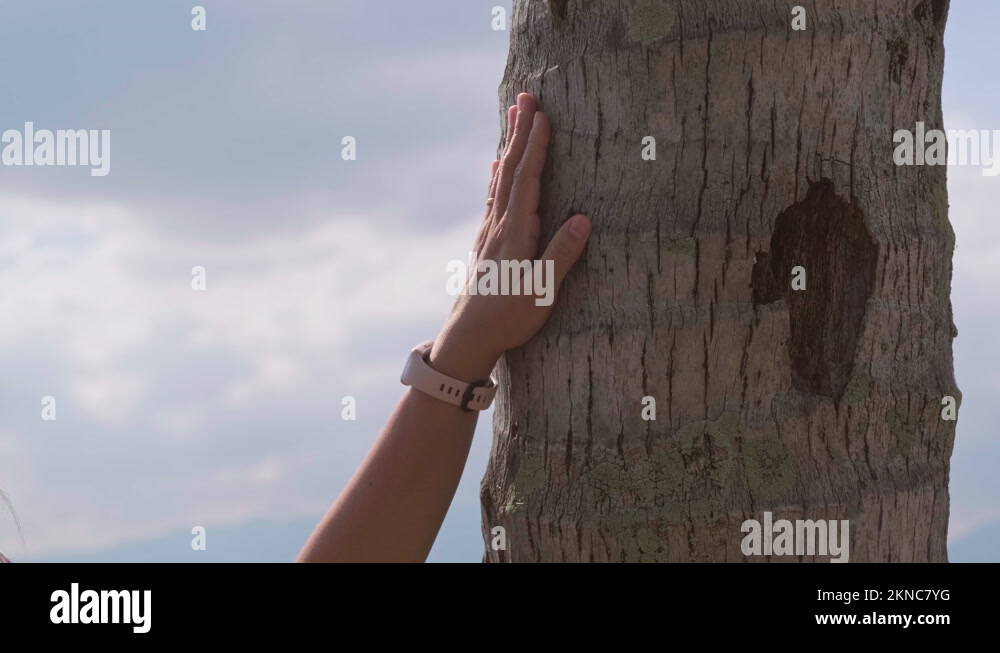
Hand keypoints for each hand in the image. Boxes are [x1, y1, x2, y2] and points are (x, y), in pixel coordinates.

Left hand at [431, 93, 591, 381]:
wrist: (467, 338)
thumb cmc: (508, 318)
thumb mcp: (540, 292)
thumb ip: (560, 256)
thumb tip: (584, 219)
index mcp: (514, 234)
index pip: (527, 181)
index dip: (536, 148)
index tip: (543, 115)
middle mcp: (498, 226)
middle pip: (510, 170)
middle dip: (519, 132)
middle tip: (526, 97)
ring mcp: (490, 232)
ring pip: (501, 179)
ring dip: (509, 146)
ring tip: (515, 118)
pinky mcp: (487, 241)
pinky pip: (494, 196)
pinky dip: (499, 174)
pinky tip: (497, 166)